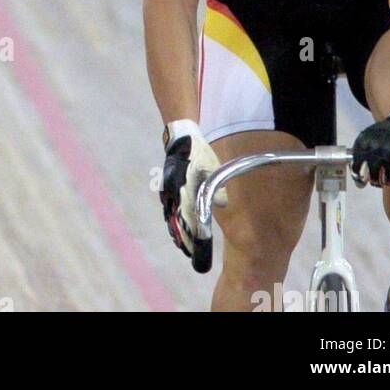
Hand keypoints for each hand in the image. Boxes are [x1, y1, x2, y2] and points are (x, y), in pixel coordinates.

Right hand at [160, 120, 225, 256]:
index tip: (193, 248)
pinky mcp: (167, 187)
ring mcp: (168, 189)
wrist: (181, 138)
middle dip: (182, 237)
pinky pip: (167, 207)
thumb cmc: (199, 152)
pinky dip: (171, 219)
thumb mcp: (212, 166)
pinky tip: (175, 226)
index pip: (188, 217)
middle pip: (176, 220)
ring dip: (176, 229)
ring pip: (170, 215)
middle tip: (188, 252)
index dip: (191, 234)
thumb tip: (222, 204)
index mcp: (183, 187)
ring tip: (182, 244)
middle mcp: (173, 191)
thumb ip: (217, 186)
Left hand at [351, 99, 389, 186]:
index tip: (361, 182)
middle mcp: (379, 150)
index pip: (358, 167)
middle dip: (376, 181)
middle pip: (375, 177)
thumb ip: (362, 153)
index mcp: (366, 144)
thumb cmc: (386, 132)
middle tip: (378, 181)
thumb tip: (358, 175)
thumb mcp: (368, 137)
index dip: (359, 178)